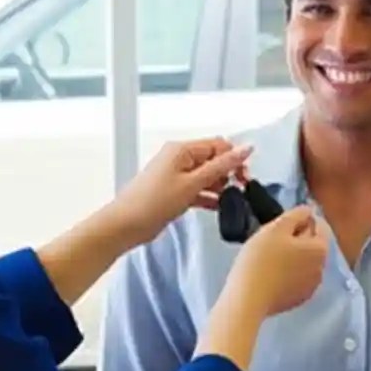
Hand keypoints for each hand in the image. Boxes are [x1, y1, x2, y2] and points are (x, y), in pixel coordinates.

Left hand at [110, 137, 252, 246]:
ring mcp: (176, 175)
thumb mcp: (192, 183)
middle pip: (213, 159)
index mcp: (182, 149)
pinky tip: (216, 206)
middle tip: (238, 190)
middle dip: (228, 173)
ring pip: (206, 175)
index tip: (244, 177)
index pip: (218, 145)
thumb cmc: (153, 203)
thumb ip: (221, 166)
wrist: (125, 225)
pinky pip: (197, 188)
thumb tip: (245, 149)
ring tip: (228, 200)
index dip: (234, 159)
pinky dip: (208, 196)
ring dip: (219, 186)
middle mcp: (179, 158)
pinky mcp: (174, 191)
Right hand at [222, 205, 328, 317]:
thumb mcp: (276, 227)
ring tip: (269, 257)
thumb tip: (309, 210)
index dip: (301, 220)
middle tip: (272, 239)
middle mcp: (322, 268)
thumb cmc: (261, 258)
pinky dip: (288, 273)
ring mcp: (311, 287)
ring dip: (293, 256)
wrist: (248, 298)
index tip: (282, 223)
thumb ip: (296, 214)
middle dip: (297, 238)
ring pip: (304, 262)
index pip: (319, 226)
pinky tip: (271, 274)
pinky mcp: (298, 300)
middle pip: (312, 245)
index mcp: (320, 249)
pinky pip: (296, 279)